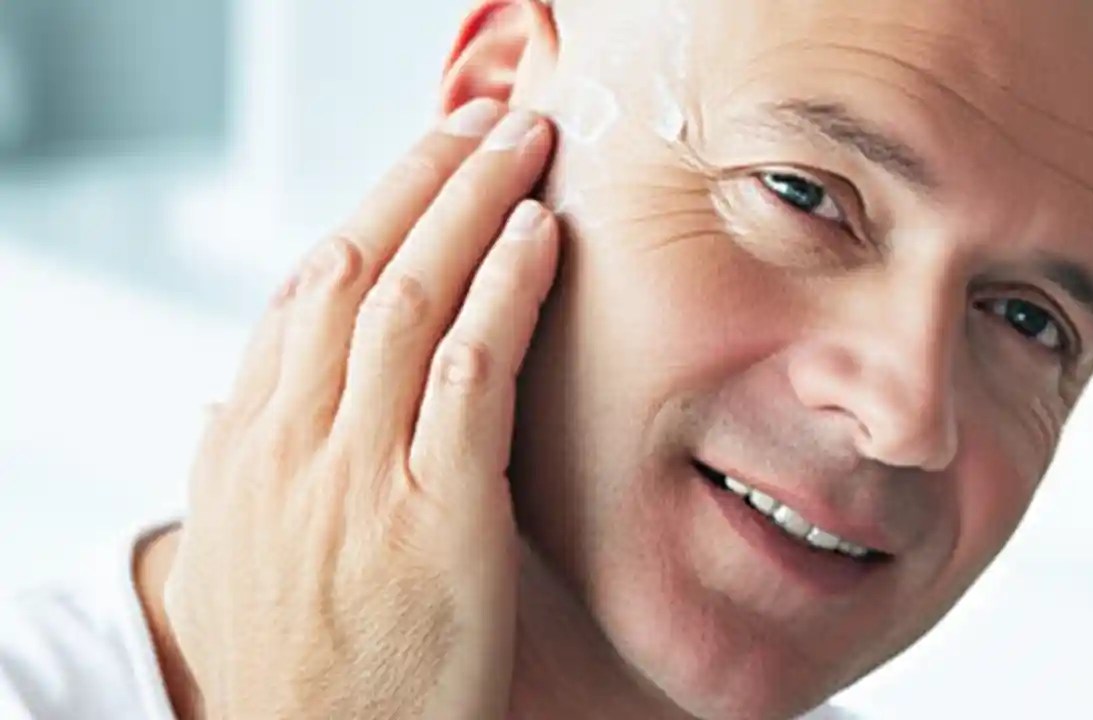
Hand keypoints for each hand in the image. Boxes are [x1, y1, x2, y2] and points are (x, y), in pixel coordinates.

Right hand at [163, 98, 556, 719]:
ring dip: (471, 204)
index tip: (422, 167)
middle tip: (480, 124)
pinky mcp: (436, 514)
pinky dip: (503, 291)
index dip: (371, 211)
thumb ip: (236, 466)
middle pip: (357, 267)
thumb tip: (228, 396)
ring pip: (411, 296)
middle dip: (423, 178)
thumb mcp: (237, 557)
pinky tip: (536, 237)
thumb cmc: (298, 668)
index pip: (303, 290)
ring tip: (520, 146)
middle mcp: (292, 443)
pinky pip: (470, 370)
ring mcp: (360, 475)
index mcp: (245, 447)